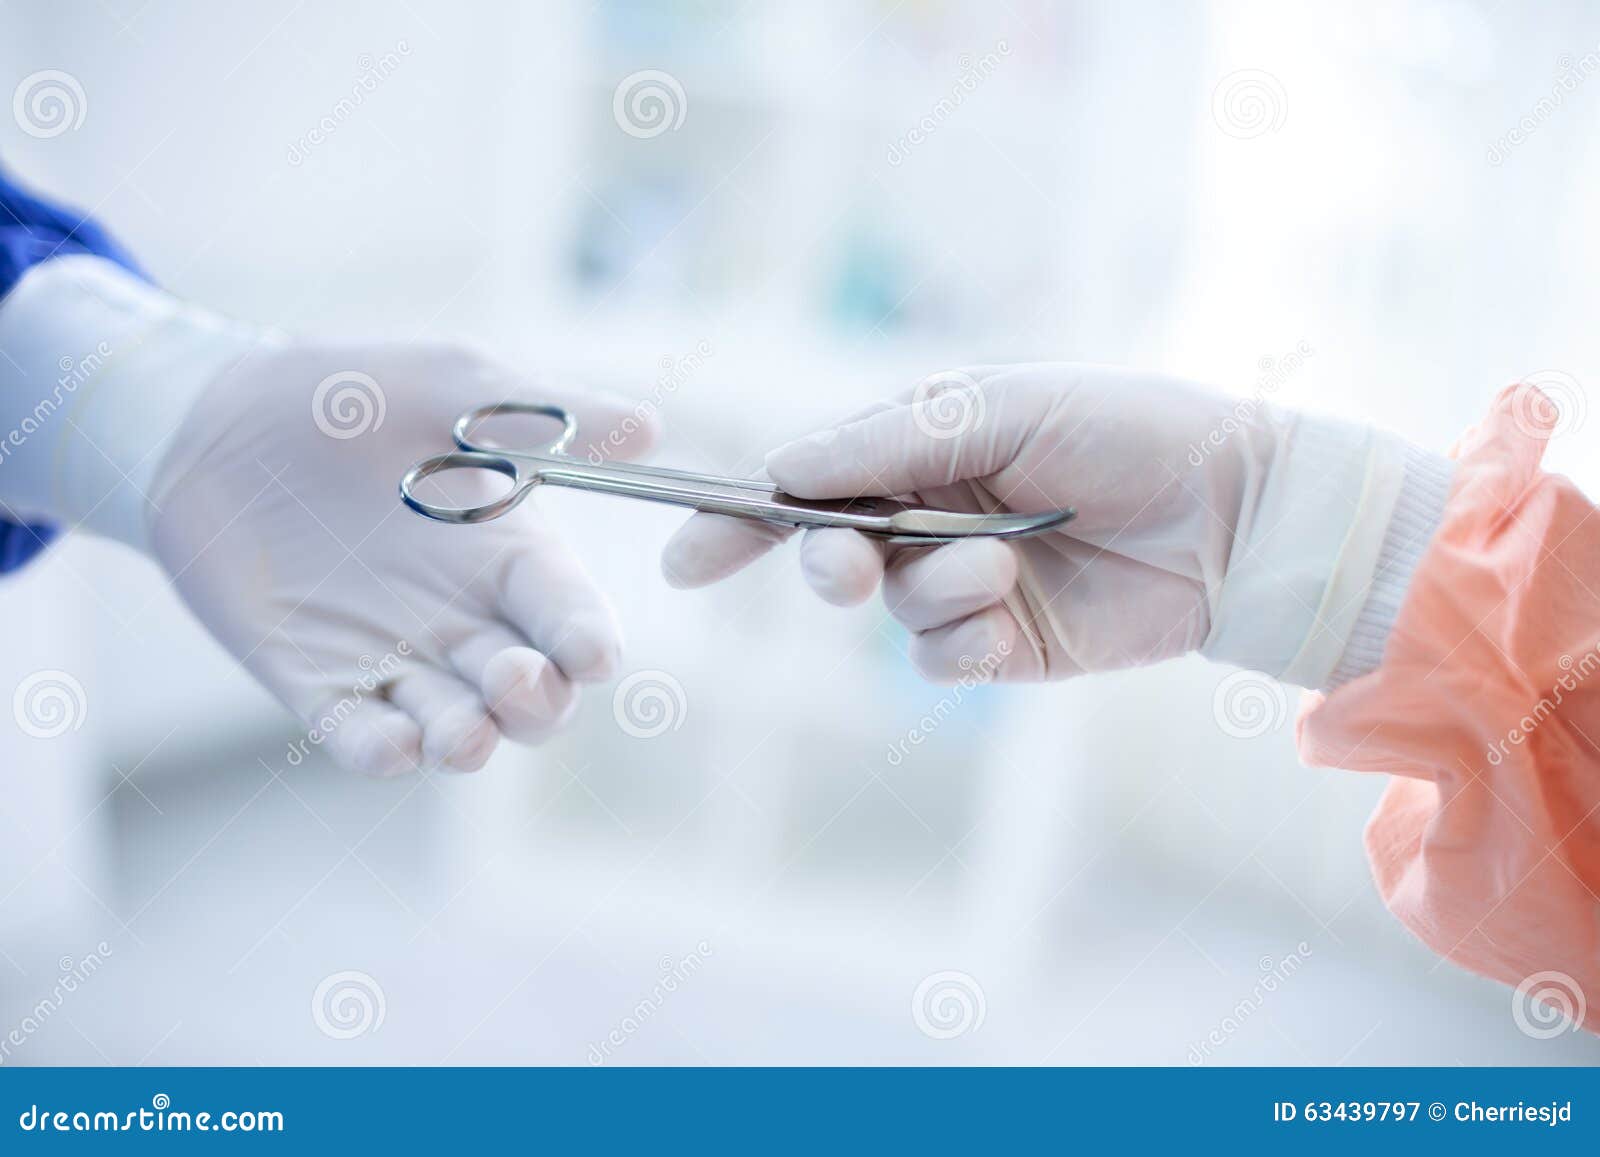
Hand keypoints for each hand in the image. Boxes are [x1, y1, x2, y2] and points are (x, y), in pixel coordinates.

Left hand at [150, 340, 655, 774]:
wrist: (217, 420)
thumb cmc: (351, 394)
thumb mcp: (451, 385)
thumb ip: (542, 411)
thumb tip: (649, 427)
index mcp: (512, 554)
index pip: (570, 613)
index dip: (588, 639)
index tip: (595, 654)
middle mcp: (466, 618)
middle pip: (531, 693)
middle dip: (536, 701)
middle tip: (515, 676)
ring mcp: (393, 656)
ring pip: (456, 726)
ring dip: (469, 741)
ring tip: (461, 734)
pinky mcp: (318, 681)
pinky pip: (359, 736)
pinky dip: (382, 753)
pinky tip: (392, 747)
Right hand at [662, 364, 1439, 687]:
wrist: (1239, 511)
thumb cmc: (1129, 429)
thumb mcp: (1006, 405)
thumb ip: (893, 439)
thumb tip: (784, 466)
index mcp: (924, 443)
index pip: (811, 479)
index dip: (743, 516)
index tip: (685, 557)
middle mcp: (933, 513)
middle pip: (833, 551)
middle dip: (827, 562)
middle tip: (846, 568)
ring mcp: (968, 582)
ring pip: (894, 607)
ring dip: (932, 590)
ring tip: (1001, 568)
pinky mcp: (1007, 644)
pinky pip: (944, 660)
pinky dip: (963, 644)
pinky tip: (1009, 617)